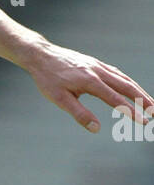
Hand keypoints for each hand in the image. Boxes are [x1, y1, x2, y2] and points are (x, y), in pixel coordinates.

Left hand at [25, 43, 153, 132]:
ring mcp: (98, 65)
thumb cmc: (48, 79)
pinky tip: (132, 88)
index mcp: (90, 81)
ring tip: (150, 102)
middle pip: (127, 86)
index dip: (131, 111)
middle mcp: (98, 71)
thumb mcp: (59, 99)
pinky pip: (117, 73)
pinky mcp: (96, 63)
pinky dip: (128, 81)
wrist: (41, 55)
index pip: (116, 99)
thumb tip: (96, 129)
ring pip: (124, 78)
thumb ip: (79, 114)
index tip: (144, 122)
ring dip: (139, 90)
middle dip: (144, 100)